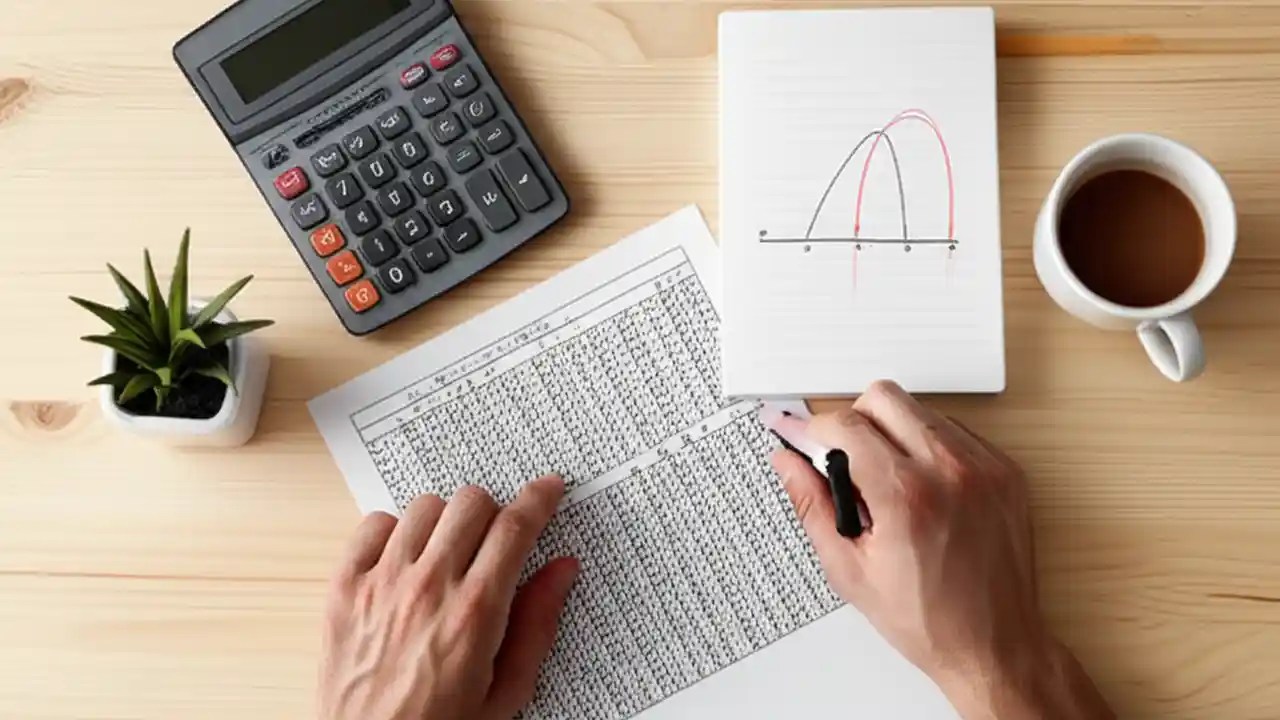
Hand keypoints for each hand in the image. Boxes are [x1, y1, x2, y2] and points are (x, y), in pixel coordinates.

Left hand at [317, 476, 578, 719]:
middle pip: (472, 503)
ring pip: (425, 507)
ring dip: (446, 521)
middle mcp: (428, 588)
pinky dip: (394, 532)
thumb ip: (537, 626)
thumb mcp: (506, 693)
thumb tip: (562, 569)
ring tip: (449, 553)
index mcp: (475, 614)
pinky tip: (405, 560)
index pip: (515, 528)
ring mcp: (381, 584)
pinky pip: (373, 525)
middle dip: (494, 512)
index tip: (549, 489)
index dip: (539, 499)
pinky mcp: (344, 589)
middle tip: (497, 538)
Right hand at [772, 381, 1112, 719]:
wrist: (995, 647)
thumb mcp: (850, 570)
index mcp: (906, 497)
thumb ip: (812, 505)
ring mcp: (984, 467)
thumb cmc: (929, 620)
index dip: (813, 428)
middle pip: (883, 397)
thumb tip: (787, 464)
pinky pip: (955, 430)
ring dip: (892, 431)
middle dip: (853, 420)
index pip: (846, 425)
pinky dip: (929, 446)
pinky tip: (921, 486)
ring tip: (886, 481)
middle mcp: (950, 472)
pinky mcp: (1006, 471)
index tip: (801, 436)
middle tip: (843, 458)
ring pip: (920, 409)